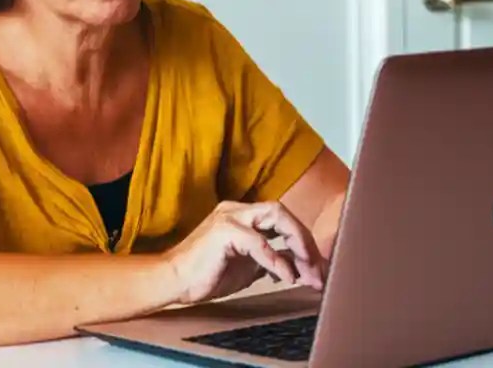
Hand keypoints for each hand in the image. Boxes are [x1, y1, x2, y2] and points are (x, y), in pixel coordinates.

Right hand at [162, 201, 325, 304]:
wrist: (174, 282)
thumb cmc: (206, 275)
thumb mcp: (247, 267)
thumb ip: (270, 260)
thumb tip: (297, 265)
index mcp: (241, 215)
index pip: (280, 219)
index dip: (301, 241)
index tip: (315, 268)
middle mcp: (236, 210)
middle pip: (282, 212)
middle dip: (305, 239)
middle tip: (318, 268)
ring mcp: (230, 217)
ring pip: (276, 216)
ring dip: (298, 244)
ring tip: (309, 270)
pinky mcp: (224, 231)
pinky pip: (260, 243)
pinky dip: (277, 260)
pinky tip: (287, 277)